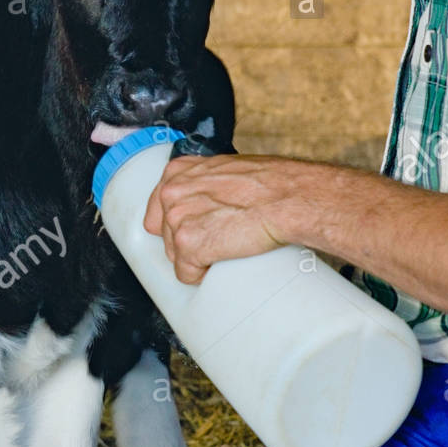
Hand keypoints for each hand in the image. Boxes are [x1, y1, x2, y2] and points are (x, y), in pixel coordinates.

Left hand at [142, 154, 294, 283]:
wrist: (289, 199)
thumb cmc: (271, 185)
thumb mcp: (227, 170)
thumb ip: (206, 182)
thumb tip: (208, 200)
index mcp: (178, 172)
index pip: (158, 211)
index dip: (178, 226)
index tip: (194, 231)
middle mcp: (171, 193)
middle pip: (167, 235)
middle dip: (190, 243)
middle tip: (219, 239)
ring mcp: (177, 219)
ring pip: (176, 256)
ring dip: (198, 259)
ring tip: (226, 248)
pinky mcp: (189, 245)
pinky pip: (186, 274)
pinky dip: (201, 276)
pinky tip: (220, 265)